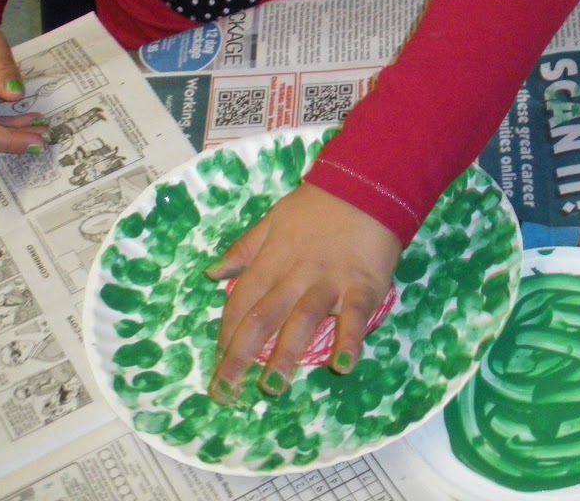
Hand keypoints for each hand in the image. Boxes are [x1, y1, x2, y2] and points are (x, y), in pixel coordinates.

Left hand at [206, 183, 400, 403]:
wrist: (367, 186)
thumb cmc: (318, 207)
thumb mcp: (273, 220)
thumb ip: (244, 250)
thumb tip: (212, 274)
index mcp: (271, 261)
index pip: (241, 301)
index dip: (227, 332)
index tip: (218, 360)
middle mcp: (295, 276)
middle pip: (263, 318)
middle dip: (241, 357)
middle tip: (225, 393)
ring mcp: (329, 283)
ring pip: (302, 320)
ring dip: (287, 354)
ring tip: (273, 387)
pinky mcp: (362, 287)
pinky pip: (354, 317)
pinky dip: (349, 341)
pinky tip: (343, 366)